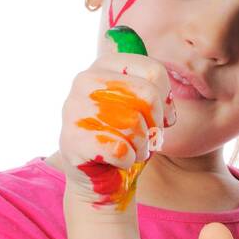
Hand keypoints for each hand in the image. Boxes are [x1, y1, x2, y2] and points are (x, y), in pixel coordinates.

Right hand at [58, 40, 175, 211]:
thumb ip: (156, 90)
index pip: (155, 72)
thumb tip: (164, 102)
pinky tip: (115, 160)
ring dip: (142, 146)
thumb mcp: (144, 106)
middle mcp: (86, 79)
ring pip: (136, 125)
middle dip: (155, 125)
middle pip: (148, 96)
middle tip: (144, 137)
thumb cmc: (126, 136)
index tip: (160, 117)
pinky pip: (121, 150)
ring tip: (129, 149)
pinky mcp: (72, 139)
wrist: (99, 173)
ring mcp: (74, 108)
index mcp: (106, 64)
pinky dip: (128, 161)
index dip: (166, 101)